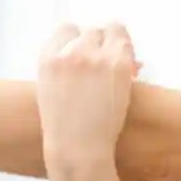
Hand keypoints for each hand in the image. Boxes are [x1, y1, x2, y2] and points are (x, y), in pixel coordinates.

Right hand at [36, 22, 141, 177]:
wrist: (78, 150)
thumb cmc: (64, 131)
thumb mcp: (49, 93)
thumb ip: (63, 70)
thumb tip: (93, 57)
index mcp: (48, 59)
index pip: (66, 30)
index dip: (78, 41)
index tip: (85, 55)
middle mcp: (69, 53)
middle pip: (90, 31)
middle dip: (99, 46)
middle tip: (105, 67)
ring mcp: (94, 56)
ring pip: (111, 31)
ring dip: (116, 46)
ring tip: (118, 68)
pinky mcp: (118, 63)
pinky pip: (127, 43)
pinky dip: (130, 55)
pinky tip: (131, 72)